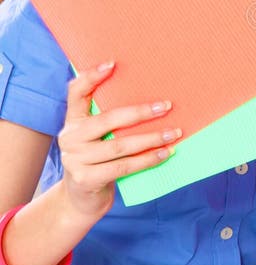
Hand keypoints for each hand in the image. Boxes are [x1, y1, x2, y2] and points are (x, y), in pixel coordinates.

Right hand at [58, 62, 179, 218]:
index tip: (113, 63)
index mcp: (73, 121)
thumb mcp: (98, 138)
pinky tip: (166, 153)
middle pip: (108, 119)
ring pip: (120, 145)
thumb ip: (111, 120)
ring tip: (175, 132)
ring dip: (152, 138)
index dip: (91, 77)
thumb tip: (154, 102)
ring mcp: (75, 159)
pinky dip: (147, 159)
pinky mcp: (86, 179)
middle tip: (167, 106)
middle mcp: (70, 137)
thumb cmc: (99, 161)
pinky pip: (123, 166)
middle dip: (141, 112)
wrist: (81, 201)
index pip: (76, 92)